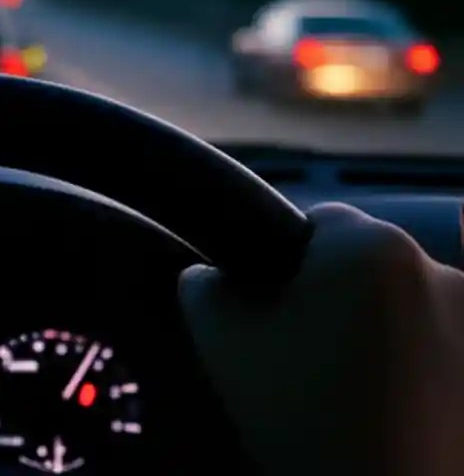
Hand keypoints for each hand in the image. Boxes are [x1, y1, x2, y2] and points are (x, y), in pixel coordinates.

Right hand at [180, 202, 463, 475]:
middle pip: (372, 264)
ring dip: (393, 332)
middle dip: (345, 300)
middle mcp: (438, 267)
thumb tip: (208, 274)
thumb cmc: (302, 419)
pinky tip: (427, 361)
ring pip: (418, 304)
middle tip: (312, 361)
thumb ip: (204, 284)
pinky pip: (456, 333)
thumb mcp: (219, 341)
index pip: (318, 224)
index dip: (290, 265)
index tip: (279, 314)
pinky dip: (440, 342)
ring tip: (360, 395)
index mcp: (366, 245)